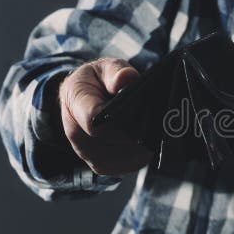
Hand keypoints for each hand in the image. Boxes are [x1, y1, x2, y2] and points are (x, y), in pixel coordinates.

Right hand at [58, 58, 152, 175]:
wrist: (81, 100)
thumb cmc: (96, 81)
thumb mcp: (104, 67)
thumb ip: (116, 71)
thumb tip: (126, 79)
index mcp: (76, 103)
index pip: (95, 121)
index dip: (123, 118)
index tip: (144, 107)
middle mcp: (77, 134)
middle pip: (119, 141)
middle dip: (141, 128)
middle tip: (158, 114)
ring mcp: (88, 154)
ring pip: (129, 155)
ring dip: (145, 142)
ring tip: (152, 124)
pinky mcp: (102, 166)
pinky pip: (131, 164)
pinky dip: (144, 152)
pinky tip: (147, 137)